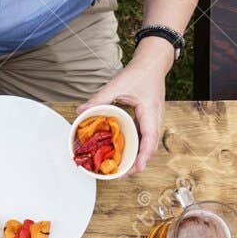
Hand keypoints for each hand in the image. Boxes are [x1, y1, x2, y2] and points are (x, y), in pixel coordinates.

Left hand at [80, 51, 167, 173]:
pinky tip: (125, 152)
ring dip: (138, 156)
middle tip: (121, 174)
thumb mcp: (117, 84)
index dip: (144, 155)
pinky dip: (137, 147)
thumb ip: (99, 98)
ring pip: (148, 143)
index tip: (137, 168)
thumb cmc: (138, 73)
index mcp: (150, 110)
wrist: (153, 63)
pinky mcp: (150, 119)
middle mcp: (156, 117)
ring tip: (122, 168)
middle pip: (150, 146)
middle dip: (138, 162)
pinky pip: (145, 136)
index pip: (150, 137)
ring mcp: (154, 118)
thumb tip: (80, 111)